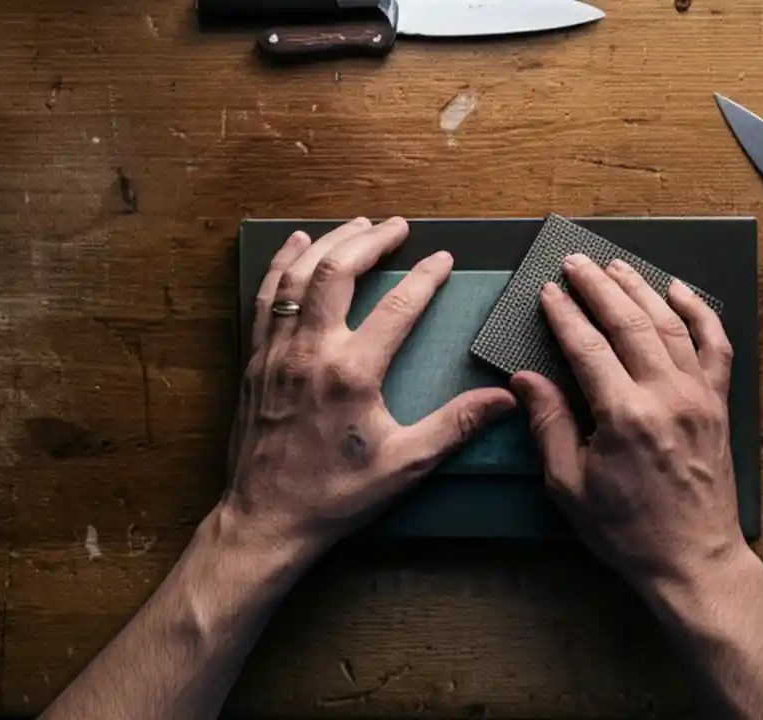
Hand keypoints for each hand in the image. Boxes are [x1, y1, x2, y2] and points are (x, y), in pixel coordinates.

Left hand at [227, 217, 515, 556]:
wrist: (268, 518)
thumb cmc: (336, 495)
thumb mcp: (406, 464)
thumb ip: (457, 425)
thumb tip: (506, 399)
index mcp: (352, 373)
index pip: (397, 306)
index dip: (425, 277)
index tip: (443, 260)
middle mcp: (310, 351)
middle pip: (338, 272)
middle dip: (370, 240)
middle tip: (397, 227)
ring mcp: (277, 352)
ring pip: (299, 276)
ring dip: (328, 243)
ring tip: (356, 225)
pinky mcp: (256, 360)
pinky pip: (266, 297)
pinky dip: (282, 265)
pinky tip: (295, 246)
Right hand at [511, 254, 743, 591]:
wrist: (693, 560)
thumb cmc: (627, 531)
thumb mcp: (569, 485)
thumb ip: (549, 424)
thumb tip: (525, 379)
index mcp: (624, 416)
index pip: (588, 346)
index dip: (564, 314)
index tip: (548, 291)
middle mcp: (666, 396)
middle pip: (629, 323)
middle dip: (598, 287)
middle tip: (575, 263)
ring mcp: (699, 396)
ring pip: (670, 324)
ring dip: (641, 289)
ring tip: (615, 266)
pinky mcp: (718, 404)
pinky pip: (715, 345)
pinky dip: (699, 313)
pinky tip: (680, 292)